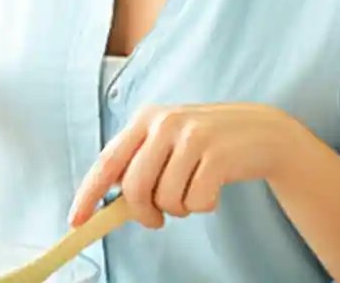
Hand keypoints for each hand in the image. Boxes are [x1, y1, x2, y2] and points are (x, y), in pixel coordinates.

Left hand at [68, 103, 303, 228]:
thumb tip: (107, 203)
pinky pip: (196, 202)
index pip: (108, 161)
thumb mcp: (169, 140)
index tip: (76, 220)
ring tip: (193, 190)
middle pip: (135, 187)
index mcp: (146, 118)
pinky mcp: (217, 155)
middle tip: (157, 219)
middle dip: (144, 213)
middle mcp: (166, 122)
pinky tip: (213, 188)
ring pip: (166, 199)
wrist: (262, 131)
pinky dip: (203, 206)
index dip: (89, 193)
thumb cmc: (208, 142)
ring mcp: (193, 136)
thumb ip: (139, 162)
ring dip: (179, 208)